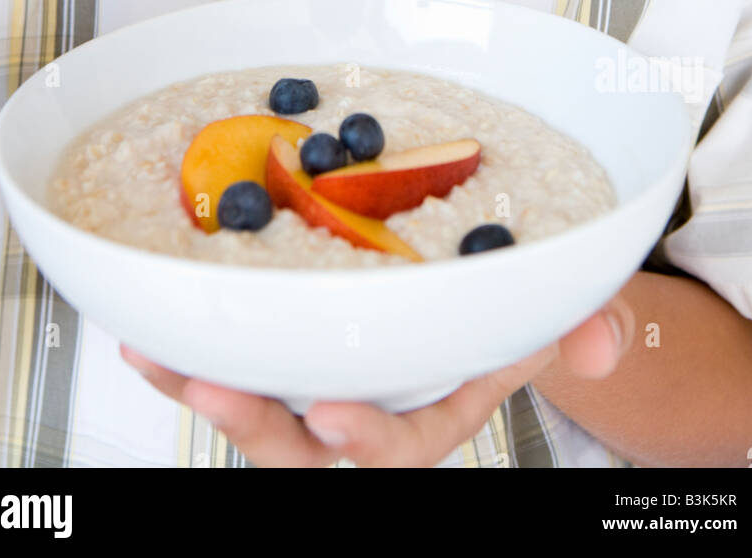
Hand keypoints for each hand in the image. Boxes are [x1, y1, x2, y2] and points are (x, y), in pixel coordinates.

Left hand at [120, 292, 634, 466]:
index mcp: (427, 416)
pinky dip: (185, 351)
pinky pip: (227, 364)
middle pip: (302, 445)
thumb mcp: (544, 324)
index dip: (366, 439)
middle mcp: (361, 414)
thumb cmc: (503, 317)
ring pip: (253, 411)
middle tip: (215, 390)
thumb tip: (605, 342)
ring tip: (155, 357)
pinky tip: (146, 326)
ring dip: (201, 385)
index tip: (335, 414)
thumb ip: (575, 331)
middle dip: (255, 425)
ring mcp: (314, 388)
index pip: (399, 446)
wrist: (469, 304)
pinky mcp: (278, 358)